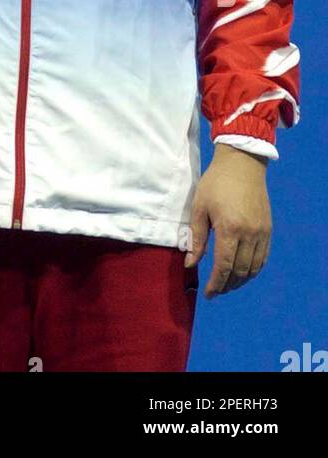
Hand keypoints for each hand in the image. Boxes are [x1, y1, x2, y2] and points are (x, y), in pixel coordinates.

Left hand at [186, 143, 271, 296]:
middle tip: (216, 290)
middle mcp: (249, 234)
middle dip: (227, 285)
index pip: (223, 267)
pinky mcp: (268, 229)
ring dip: (240, 281)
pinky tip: (243, 272)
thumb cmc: (216, 183)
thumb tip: (190, 264)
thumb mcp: (199, 208)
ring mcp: (261, 232)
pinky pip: (263, 258)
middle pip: (239, 271)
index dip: (216, 284)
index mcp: (229, 229)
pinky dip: (253, 270)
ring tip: (227, 284)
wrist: (242, 164)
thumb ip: (196, 238)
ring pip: (253, 268)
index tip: (208, 294)